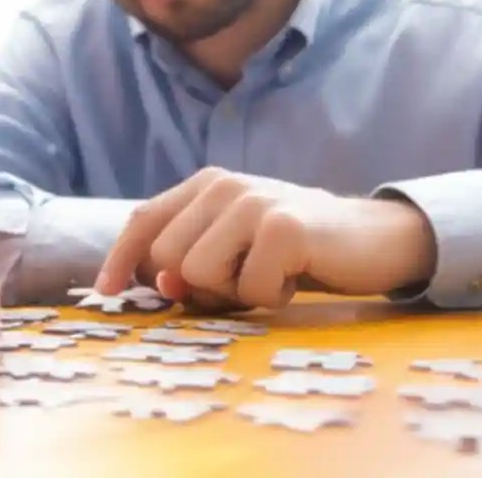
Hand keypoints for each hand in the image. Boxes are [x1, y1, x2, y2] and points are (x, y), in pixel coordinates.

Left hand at [96, 168, 435, 310]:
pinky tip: (296, 276)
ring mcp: (253, 202)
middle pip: (167, 260)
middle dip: (198, 287)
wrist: (374, 238)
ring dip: (236, 292)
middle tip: (244, 280)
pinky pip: (249, 288)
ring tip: (271, 274)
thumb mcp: (233, 252)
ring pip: (199, 275)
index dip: (121, 258)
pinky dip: (272, 297)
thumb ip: (190, 262)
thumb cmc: (295, 251)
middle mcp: (223, 185)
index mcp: (204, 186)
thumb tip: (160, 284)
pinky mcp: (283, 226)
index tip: (107, 292)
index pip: (144, 221)